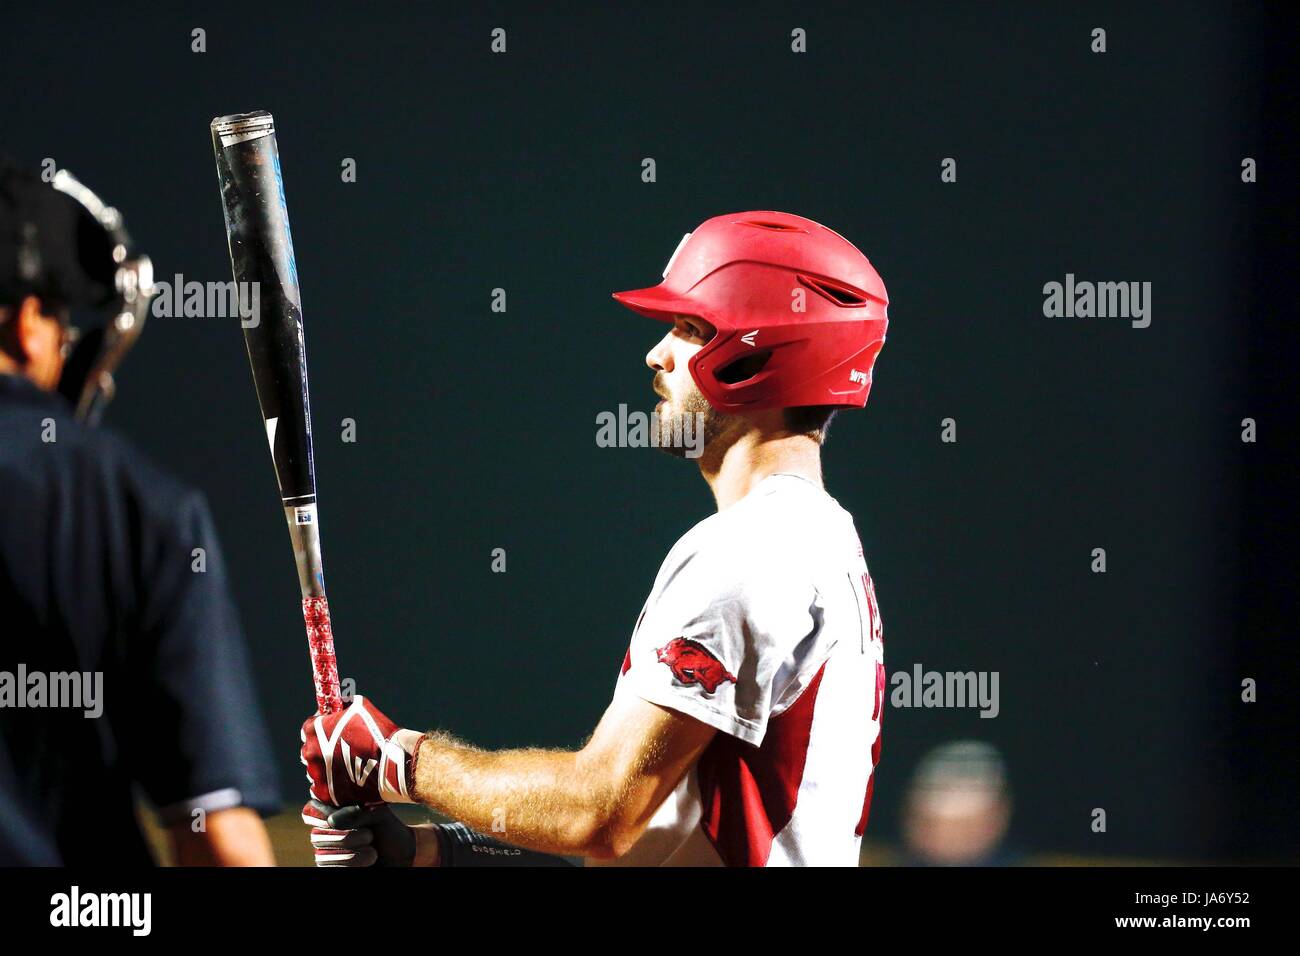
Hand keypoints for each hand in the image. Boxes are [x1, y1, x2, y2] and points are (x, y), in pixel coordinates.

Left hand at [300, 695, 425, 805]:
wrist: (392, 763)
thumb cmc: (377, 732)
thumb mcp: (361, 707)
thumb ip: (345, 705)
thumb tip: (341, 705)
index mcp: (314, 731)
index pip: (310, 727)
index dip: (323, 727)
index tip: (333, 728)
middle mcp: (310, 754)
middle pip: (311, 750)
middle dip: (323, 748)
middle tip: (342, 748)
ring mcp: (317, 776)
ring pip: (316, 771)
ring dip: (326, 767)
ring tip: (348, 766)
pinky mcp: (326, 795)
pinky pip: (321, 789)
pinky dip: (330, 785)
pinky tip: (344, 779)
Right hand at [302, 800, 418, 866]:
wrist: (402, 853)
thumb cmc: (388, 829)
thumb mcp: (378, 814)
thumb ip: (358, 813)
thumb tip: (332, 821)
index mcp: (334, 813)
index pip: (312, 809)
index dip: (323, 812)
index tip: (346, 814)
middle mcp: (325, 833)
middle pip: (318, 836)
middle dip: (347, 837)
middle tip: (370, 836)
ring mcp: (326, 853)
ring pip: (323, 857)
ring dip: (352, 855)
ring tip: (373, 853)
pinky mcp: (332, 868)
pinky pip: (331, 869)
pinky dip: (351, 866)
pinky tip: (367, 863)